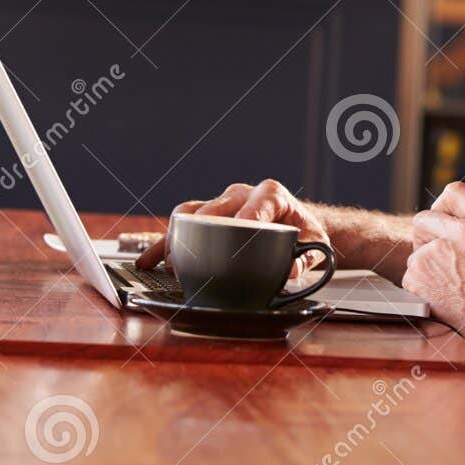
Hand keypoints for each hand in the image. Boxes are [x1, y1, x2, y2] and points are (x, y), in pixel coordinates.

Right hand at [135, 179, 331, 277]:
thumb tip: (289, 272)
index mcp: (271, 194)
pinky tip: (148, 261)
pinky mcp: (207, 216)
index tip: (238, 238)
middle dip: (201, 234)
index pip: (255, 204)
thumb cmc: (305, 233)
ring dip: (176, 238)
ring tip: (167, 265)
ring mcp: (222, 202)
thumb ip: (307, 259)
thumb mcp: (316, 246)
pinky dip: (164, 242)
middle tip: (192, 264)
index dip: (246, 219)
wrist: (299, 225)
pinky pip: (181, 224)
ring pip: (191, 212)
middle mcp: (242, 193)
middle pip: (215, 209)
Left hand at [403, 182, 464, 341]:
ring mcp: (439, 250)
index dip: (442, 206)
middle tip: (440, 261)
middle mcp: (464, 231)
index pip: (455, 191)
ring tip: (449, 287)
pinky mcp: (420, 272)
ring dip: (425, 268)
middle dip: (426, 239)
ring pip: (416, 252)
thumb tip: (459, 219)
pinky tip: (441, 299)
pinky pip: (410, 276)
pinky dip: (419, 289)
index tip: (443, 221)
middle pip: (424, 220)